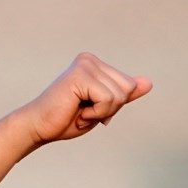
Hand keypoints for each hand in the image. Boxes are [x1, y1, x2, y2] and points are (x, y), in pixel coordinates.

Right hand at [15, 52, 151, 146]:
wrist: (38, 128)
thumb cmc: (66, 120)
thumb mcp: (102, 108)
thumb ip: (123, 95)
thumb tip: (149, 83)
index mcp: (95, 64)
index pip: (128, 85)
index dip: (113, 106)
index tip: (89, 109)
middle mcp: (90, 59)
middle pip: (128, 88)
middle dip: (110, 108)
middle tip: (84, 111)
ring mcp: (85, 65)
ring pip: (120, 95)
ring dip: (102, 112)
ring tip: (79, 112)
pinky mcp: (80, 75)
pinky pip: (108, 99)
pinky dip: (96, 113)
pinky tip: (76, 112)